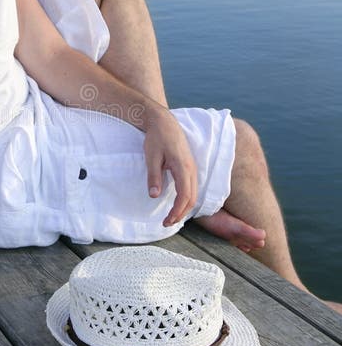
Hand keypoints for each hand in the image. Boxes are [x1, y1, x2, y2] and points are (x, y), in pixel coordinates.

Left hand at [143, 107, 197, 226]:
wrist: (163, 122)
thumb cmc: (156, 138)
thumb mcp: (151, 157)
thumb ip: (154, 177)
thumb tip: (154, 196)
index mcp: (182, 167)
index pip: (184, 196)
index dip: (177, 211)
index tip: (166, 221)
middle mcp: (191, 169)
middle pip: (192, 198)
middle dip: (181, 213)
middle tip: (166, 223)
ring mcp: (193, 168)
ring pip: (194, 194)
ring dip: (185, 208)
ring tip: (171, 217)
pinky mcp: (190, 167)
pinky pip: (193, 187)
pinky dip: (187, 199)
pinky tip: (178, 204)